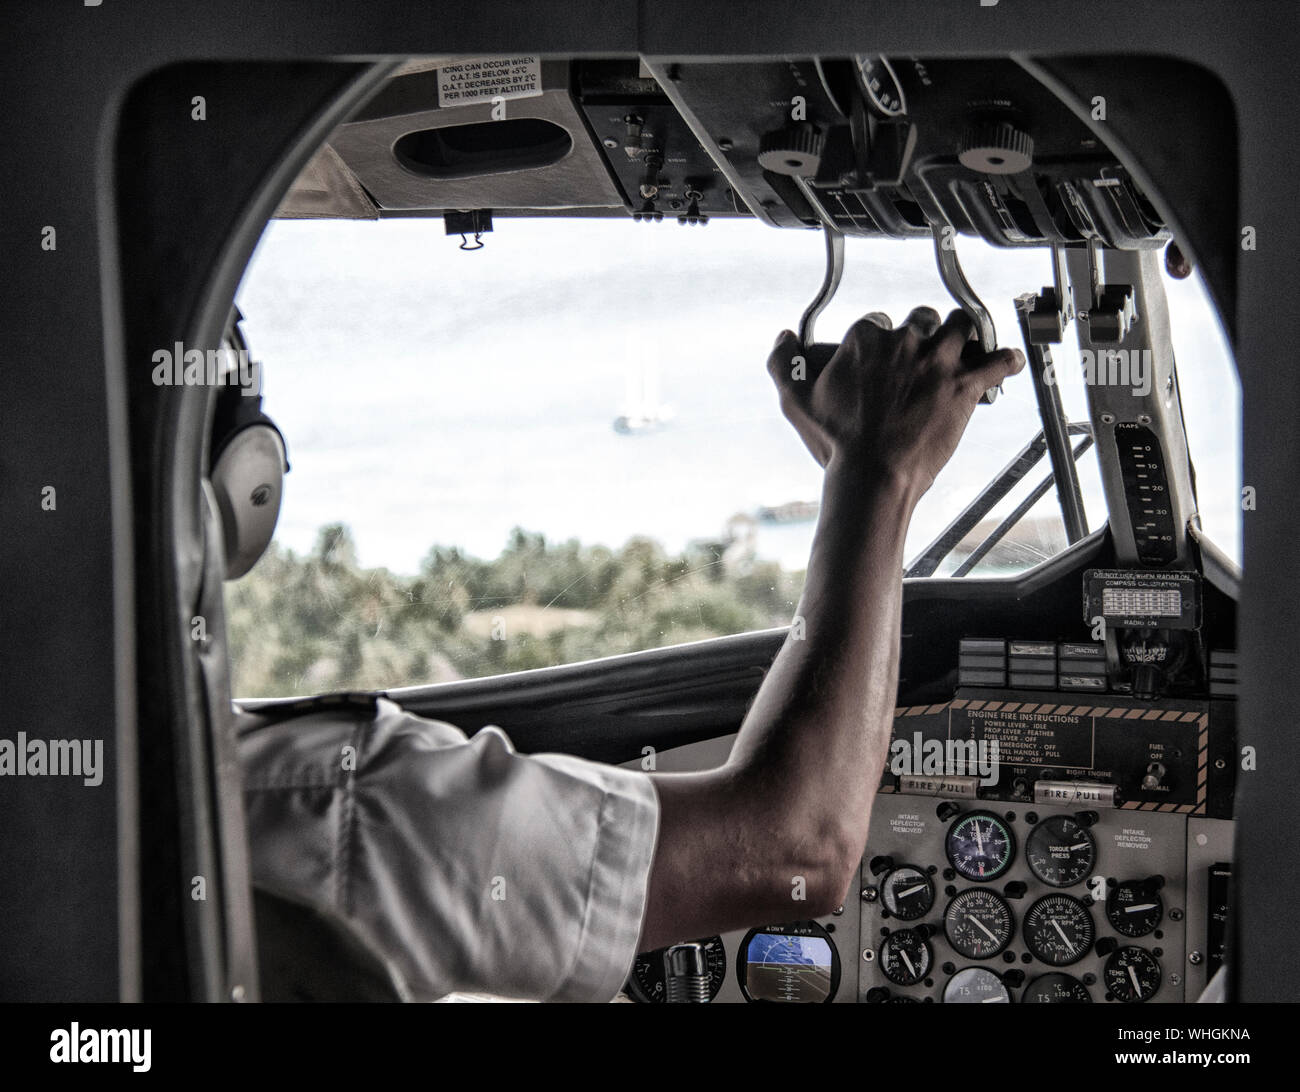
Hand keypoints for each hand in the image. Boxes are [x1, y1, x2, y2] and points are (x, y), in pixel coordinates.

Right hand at [767, 307, 1024, 497]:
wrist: (872, 475)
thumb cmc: (836, 442)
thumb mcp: (795, 402)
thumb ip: (782, 363)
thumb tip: (784, 337)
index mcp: (866, 339)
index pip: (878, 323)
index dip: (882, 343)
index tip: (884, 362)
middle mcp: (905, 341)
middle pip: (923, 318)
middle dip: (923, 335)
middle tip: (923, 358)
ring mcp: (939, 360)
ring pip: (963, 325)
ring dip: (964, 336)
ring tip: (965, 350)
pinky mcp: (965, 385)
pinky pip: (998, 360)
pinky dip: (1005, 360)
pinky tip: (1006, 362)